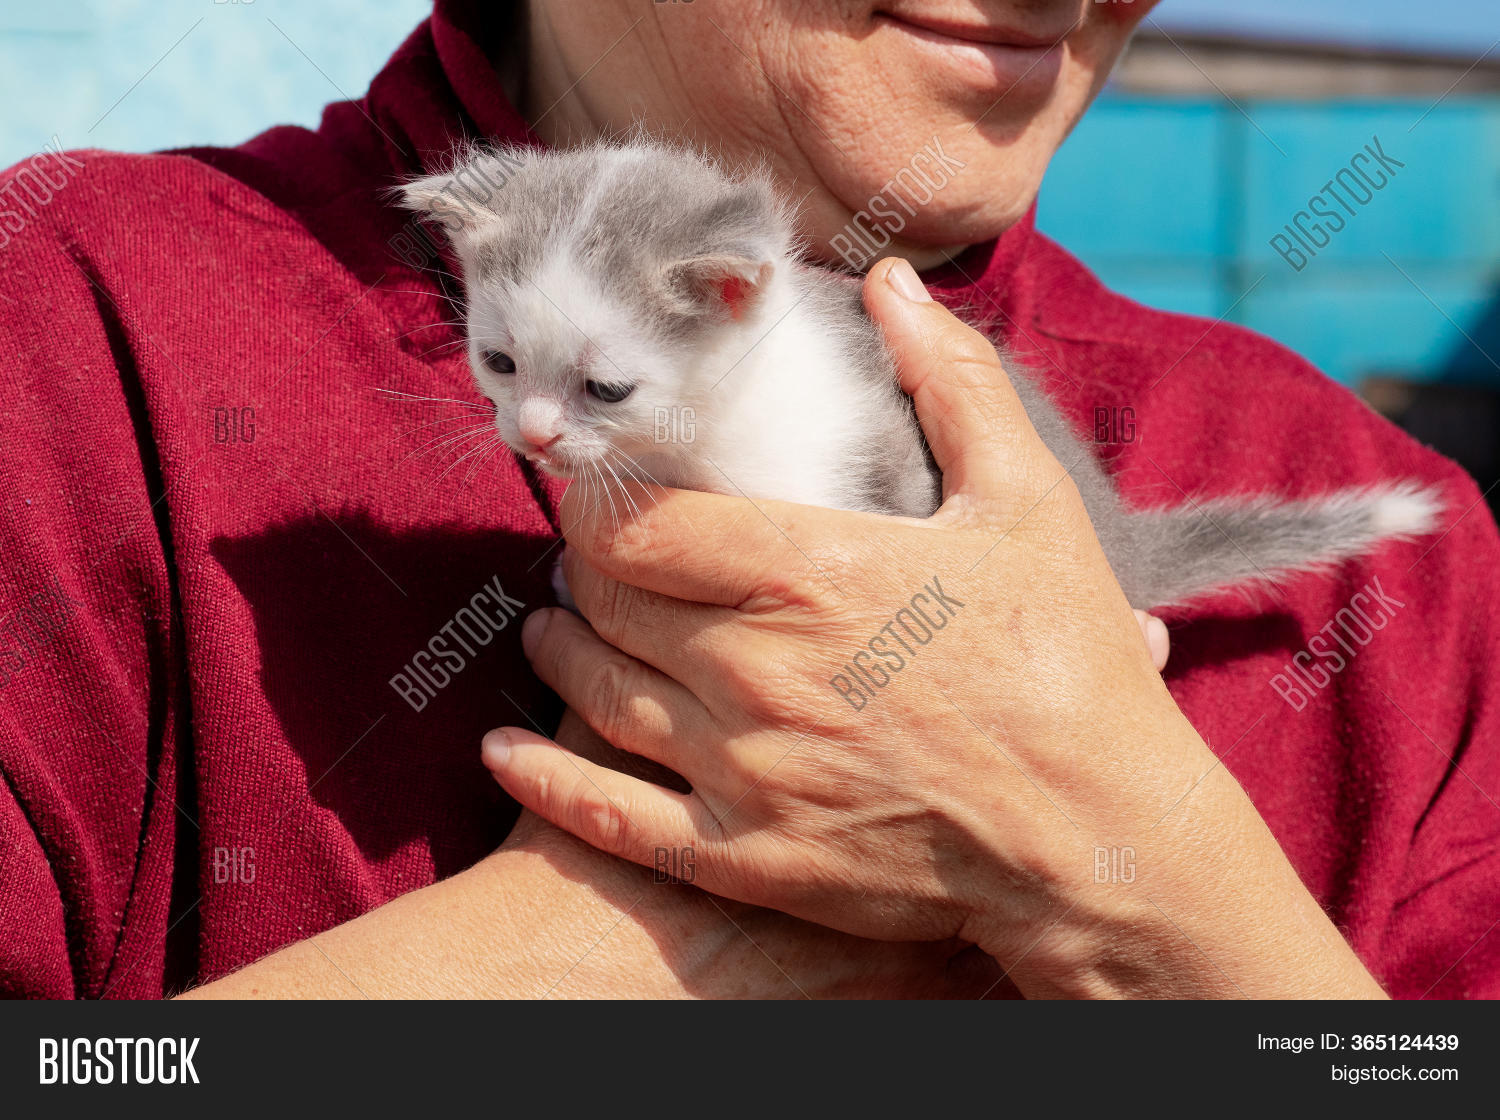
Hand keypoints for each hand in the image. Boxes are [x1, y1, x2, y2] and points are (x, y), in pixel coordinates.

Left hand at [484, 258, 1381, 997]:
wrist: (1097, 838)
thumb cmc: (1067, 664)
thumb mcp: (1026, 503)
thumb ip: (951, 384)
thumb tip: (891, 283)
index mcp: (809, 567)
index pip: (636, 521)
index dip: (596, 498)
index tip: (601, 488)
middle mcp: (754, 665)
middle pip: (603, 599)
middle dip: (581, 568)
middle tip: (589, 557)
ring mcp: (741, 767)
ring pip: (594, 692)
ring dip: (559, 648)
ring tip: (558, 627)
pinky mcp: (744, 855)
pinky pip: (607, 815)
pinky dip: (543, 778)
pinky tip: (506, 753)